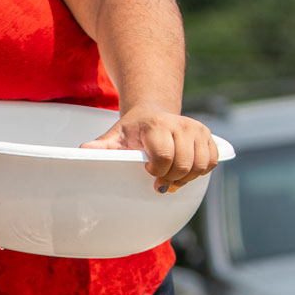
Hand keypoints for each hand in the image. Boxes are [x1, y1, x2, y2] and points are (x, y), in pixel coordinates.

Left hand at [82, 108, 218, 191]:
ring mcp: (197, 129)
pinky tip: (185, 171)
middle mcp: (180, 124)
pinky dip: (200, 172)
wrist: (152, 114)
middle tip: (159, 181)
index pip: (164, 157)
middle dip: (171, 178)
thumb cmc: (131, 131)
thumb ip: (101, 146)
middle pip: (183, 165)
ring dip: (186, 178)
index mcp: (157, 125)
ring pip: (200, 166)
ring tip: (171, 177)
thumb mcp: (114, 137)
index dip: (156, 171)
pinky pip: (211, 161)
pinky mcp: (208, 135)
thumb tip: (82, 151)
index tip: (147, 171)